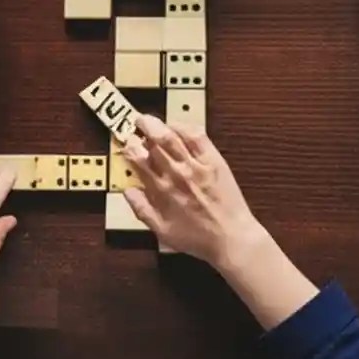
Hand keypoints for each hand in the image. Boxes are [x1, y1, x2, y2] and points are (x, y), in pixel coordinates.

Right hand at [121, 116, 264, 266]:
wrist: (231, 237)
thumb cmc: (198, 237)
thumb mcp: (162, 231)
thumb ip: (142, 210)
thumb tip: (127, 191)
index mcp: (162, 191)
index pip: (138, 160)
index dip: (129, 148)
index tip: (127, 144)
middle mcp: (177, 174)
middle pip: (153, 143)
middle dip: (141, 130)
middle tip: (136, 124)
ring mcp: (196, 165)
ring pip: (172, 136)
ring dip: (157, 125)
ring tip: (149, 120)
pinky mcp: (214, 160)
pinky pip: (197, 136)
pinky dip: (183, 127)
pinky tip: (176, 126)